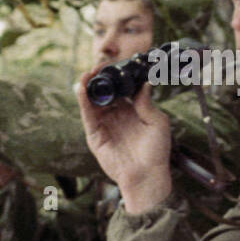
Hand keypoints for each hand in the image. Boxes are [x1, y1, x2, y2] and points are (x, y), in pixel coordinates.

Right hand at [75, 68, 172, 212]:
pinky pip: (87, 116)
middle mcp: (116, 116)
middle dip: (99, 78)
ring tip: (86, 74)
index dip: (115, 76)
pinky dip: (83, 101)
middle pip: (104, 92)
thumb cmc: (156, 152)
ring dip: (88, 86)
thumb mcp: (157, 123)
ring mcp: (104, 125)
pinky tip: (82, 89)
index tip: (113, 64)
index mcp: (132, 110)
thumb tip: (144, 82)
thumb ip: (146, 103)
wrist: (147, 176)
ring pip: (93, 102)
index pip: (120, 88)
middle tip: (97, 66)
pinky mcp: (95, 136)